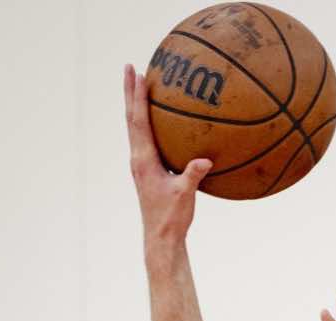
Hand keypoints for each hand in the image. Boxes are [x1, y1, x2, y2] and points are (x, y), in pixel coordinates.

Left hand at [124, 64, 211, 253]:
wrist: (160, 237)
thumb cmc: (172, 218)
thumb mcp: (185, 196)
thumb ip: (193, 175)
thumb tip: (206, 160)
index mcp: (143, 161)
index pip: (138, 122)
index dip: (138, 98)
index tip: (138, 74)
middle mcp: (137, 158)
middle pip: (130, 118)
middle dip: (130, 92)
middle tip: (129, 67)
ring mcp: (140, 164)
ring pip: (134, 127)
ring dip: (134, 104)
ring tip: (136, 84)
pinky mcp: (145, 170)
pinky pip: (143, 138)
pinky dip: (145, 121)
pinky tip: (155, 117)